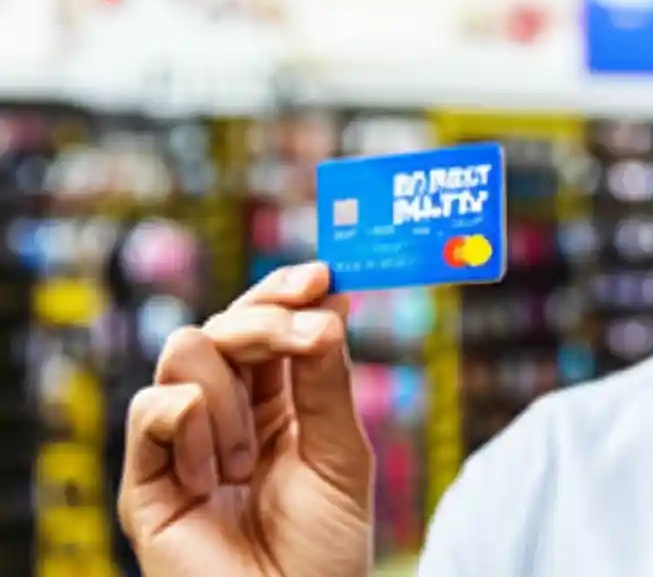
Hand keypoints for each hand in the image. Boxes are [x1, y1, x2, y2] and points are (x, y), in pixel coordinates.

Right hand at [118, 263, 374, 576]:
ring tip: (251, 463)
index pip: (267, 325)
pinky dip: (190, 422)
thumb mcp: (340, 452)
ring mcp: (181, 441)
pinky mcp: (145, 477)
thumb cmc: (325, 545)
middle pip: (224, 325)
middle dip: (268, 322)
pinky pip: (151, 407)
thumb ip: (327, 379)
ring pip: (185, 351)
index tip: (324, 273)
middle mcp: (224, 412)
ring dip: (232, 397)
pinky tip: (215, 471)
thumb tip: (329, 302)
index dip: (287, 292)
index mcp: (274, 402)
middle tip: (310, 337)